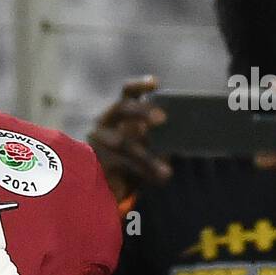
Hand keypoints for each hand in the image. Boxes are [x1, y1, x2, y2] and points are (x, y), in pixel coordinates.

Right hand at [88, 76, 171, 201]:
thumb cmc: (130, 162)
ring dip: (147, 158)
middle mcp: (104, 123)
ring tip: (167, 173)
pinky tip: (156, 182)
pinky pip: (119, 166)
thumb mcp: (144, 147)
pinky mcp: (94, 164)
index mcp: (118, 114)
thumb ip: (156, 138)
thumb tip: (181, 136)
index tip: (155, 83)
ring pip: (123, 142)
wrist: (101, 190)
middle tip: (163, 118)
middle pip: (122, 108)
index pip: (127, 93)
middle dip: (142, 110)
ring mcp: (96, 143)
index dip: (140, 86)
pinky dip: (140, 175)